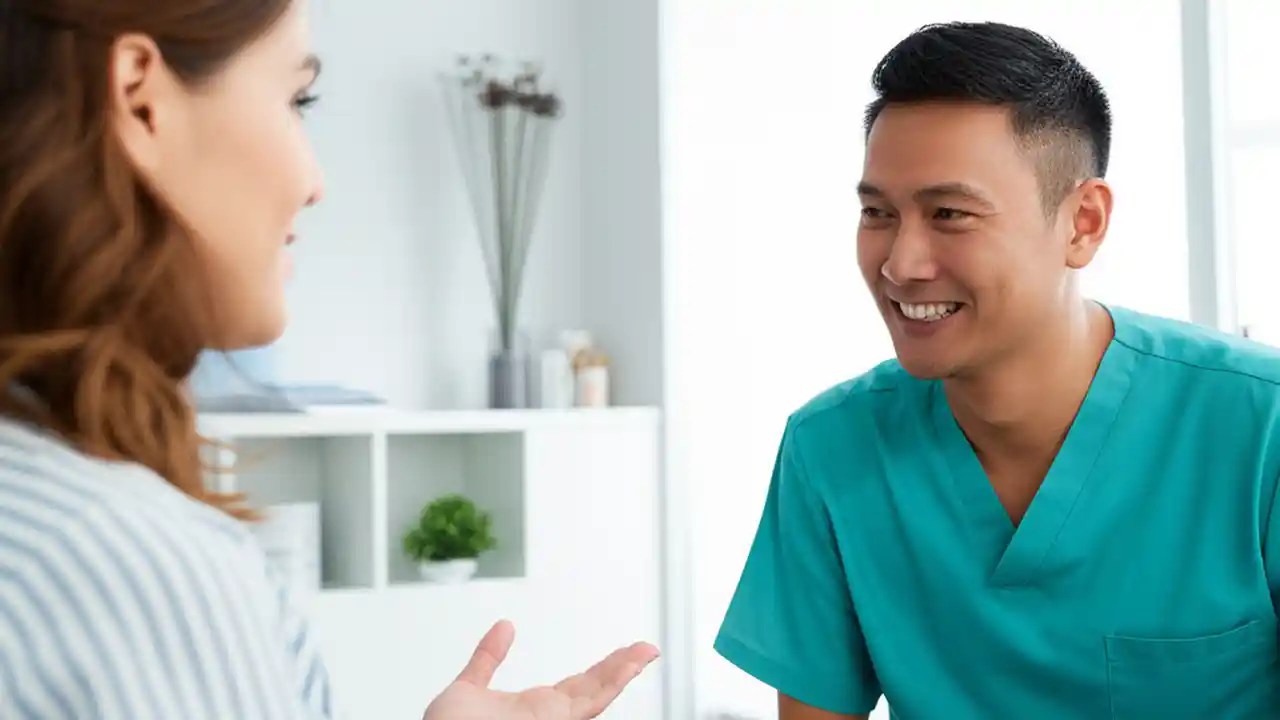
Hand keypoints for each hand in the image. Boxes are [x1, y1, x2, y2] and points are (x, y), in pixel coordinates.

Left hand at [422, 620, 659, 719]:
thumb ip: (487, 658)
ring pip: (600, 695)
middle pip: (596, 689)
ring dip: (625, 671)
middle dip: (621, 668)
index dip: (601, 669)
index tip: (622, 653)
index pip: (577, 687)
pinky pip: (591, 704)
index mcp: (532, 709)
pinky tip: (631, 666)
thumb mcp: (467, 688)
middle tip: (646, 648)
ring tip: (647, 652)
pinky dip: (615, 683)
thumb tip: (504, 627)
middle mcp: (549, 719)